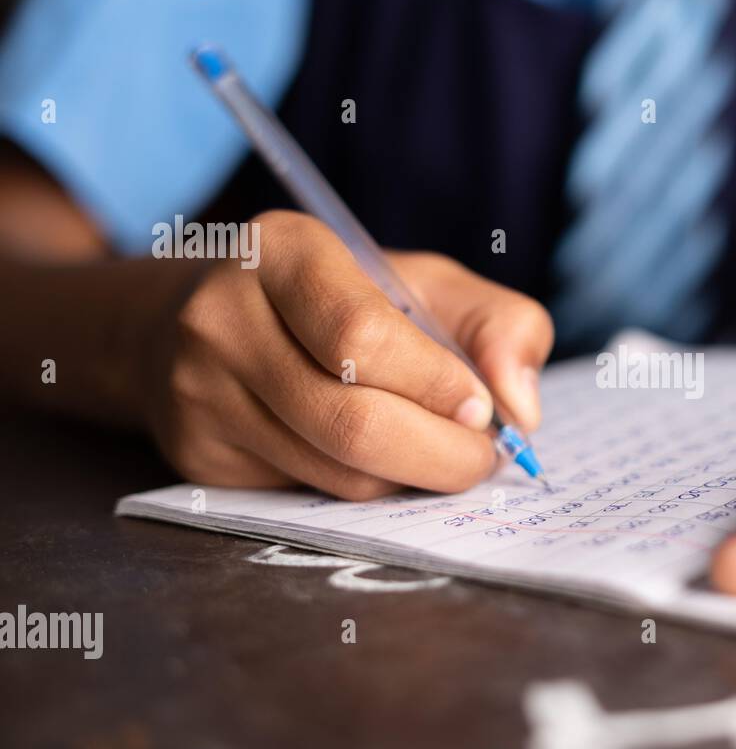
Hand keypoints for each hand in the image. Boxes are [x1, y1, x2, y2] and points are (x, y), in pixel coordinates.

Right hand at [143, 210, 552, 498]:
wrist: (205, 322)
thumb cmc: (344, 300)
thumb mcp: (427, 284)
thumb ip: (499, 324)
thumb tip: (521, 408)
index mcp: (285, 252)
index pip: (362, 338)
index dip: (437, 386)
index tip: (482, 408)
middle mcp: (224, 319)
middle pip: (352, 422)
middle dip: (442, 454)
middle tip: (482, 458)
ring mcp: (201, 392)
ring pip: (339, 472)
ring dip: (412, 477)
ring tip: (439, 453)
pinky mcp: (201, 455)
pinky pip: (311, 497)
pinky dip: (370, 489)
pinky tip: (382, 460)